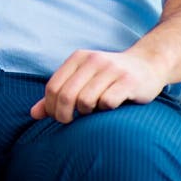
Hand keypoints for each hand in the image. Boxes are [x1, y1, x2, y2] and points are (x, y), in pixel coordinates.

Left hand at [30, 49, 166, 123]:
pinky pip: (107, 103)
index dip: (51, 108)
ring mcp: (111, 69)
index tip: (59, 118)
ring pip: (86, 100)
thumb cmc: (108, 78)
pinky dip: (106, 110)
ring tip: (94, 110)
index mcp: (78, 58)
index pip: (53, 87)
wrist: (146, 65)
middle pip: (66, 95)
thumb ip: (58, 94)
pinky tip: (111, 107)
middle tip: (71, 122)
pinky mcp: (128, 81)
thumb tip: (33, 114)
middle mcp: (92, 60)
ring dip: (87, 112)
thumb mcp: (82, 79)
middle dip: (64, 115)